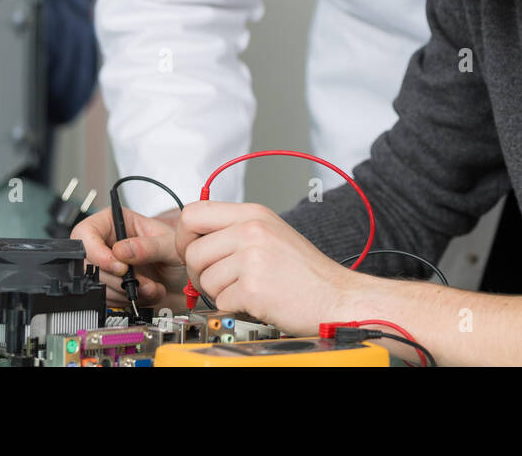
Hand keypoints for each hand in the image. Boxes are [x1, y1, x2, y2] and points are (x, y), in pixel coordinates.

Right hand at [71, 205, 186, 307]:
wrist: (186, 277)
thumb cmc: (178, 250)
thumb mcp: (169, 243)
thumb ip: (148, 246)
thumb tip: (122, 250)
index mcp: (114, 222)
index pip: (85, 233)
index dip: (96, 252)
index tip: (118, 266)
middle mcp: (106, 244)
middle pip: (87, 263)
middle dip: (115, 278)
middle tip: (138, 280)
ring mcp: (107, 267)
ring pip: (96, 285)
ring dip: (125, 291)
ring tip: (150, 286)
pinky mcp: (110, 288)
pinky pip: (107, 300)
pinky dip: (128, 301)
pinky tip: (146, 293)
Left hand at [175, 201, 358, 334]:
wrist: (336, 296)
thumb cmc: (304, 271)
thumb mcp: (270, 233)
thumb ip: (234, 230)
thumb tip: (192, 238)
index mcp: (253, 213)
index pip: (193, 213)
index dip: (185, 237)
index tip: (193, 252)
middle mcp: (252, 230)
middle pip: (192, 251)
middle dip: (198, 273)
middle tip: (220, 281)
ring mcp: (253, 258)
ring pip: (204, 280)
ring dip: (220, 292)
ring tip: (247, 290)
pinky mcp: (254, 288)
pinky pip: (220, 301)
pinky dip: (234, 307)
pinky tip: (257, 301)